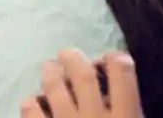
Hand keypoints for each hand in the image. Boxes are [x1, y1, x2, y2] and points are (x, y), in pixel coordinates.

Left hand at [19, 51, 141, 117]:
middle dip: (74, 59)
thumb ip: (132, 113)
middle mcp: (95, 116)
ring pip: (54, 89)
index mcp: (125, 117)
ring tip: (48, 66)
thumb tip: (125, 99)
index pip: (122, 73)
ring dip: (50, 74)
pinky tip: (30, 101)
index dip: (117, 59)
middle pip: (82, 76)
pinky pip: (32, 114)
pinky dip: (30, 104)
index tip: (113, 58)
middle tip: (67, 52)